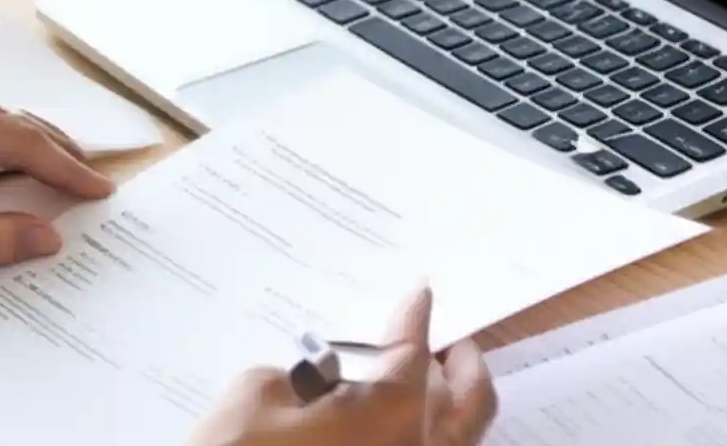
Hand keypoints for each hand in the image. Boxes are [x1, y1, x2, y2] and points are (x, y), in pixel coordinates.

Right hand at [189, 289, 496, 445]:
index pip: (413, 355)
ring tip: (431, 380)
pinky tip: (392, 420)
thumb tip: (317, 386)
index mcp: (392, 417)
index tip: (420, 295)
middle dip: (465, 366)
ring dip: (450, 407)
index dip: (414, 319)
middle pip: (470, 404)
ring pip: (455, 442)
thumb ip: (302, 378)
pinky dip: (420, 435)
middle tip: (453, 342)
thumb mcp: (256, 396)